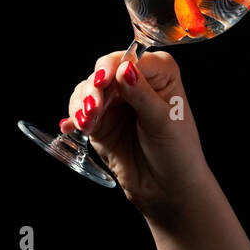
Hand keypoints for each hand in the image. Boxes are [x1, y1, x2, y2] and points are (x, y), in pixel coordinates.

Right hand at [61, 50, 211, 224]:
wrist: (168, 190)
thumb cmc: (178, 153)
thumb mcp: (163, 122)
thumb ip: (142, 95)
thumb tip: (125, 68)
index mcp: (160, 73)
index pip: (131, 59)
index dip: (113, 67)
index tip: (103, 82)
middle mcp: (137, 81)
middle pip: (104, 71)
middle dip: (94, 88)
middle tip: (92, 110)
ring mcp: (117, 101)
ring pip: (88, 88)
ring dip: (82, 103)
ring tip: (86, 123)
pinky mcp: (101, 121)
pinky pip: (81, 110)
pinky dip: (75, 116)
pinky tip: (72, 126)